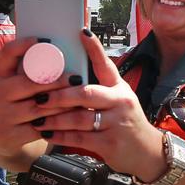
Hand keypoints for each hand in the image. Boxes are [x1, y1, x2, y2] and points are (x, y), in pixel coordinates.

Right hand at [0, 37, 77, 160]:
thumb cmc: (13, 103)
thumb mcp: (11, 84)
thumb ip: (27, 69)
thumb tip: (56, 47)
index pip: (7, 53)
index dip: (25, 44)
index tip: (44, 40)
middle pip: (29, 82)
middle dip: (56, 80)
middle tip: (76, 77)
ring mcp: (1, 116)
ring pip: (40, 106)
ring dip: (62, 102)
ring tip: (79, 97)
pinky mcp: (11, 135)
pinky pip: (42, 126)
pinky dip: (59, 121)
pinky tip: (72, 116)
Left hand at [31, 30, 164, 178]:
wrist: (146, 152)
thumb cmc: (125, 121)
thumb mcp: (118, 100)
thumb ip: (97, 89)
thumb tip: (68, 76)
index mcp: (119, 88)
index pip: (105, 64)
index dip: (94, 48)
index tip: (82, 32)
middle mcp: (120, 102)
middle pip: (86, 93)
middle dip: (60, 94)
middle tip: (39, 95)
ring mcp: (116, 123)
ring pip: (79, 118)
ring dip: (55, 118)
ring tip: (37, 117)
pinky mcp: (110, 143)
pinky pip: (79, 138)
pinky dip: (61, 136)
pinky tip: (47, 133)